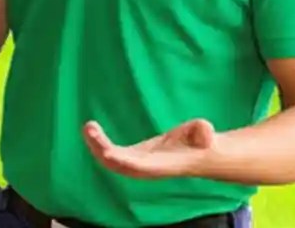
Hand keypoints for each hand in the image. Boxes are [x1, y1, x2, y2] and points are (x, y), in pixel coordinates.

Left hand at [82, 118, 216, 179]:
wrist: (201, 153)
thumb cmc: (203, 142)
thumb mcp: (205, 133)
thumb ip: (204, 131)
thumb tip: (206, 132)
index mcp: (160, 165)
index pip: (138, 166)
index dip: (122, 160)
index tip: (107, 152)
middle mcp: (145, 168)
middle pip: (119, 165)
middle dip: (102, 149)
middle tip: (89, 129)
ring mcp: (137, 164)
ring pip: (111, 161)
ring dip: (97, 146)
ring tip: (88, 127)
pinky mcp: (133, 157)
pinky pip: (111, 154)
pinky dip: (100, 144)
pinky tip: (91, 129)